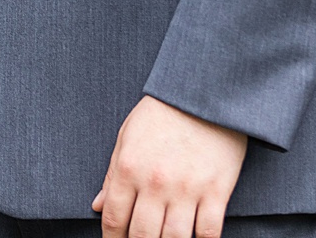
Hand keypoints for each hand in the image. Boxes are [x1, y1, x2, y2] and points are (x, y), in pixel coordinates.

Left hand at [93, 96, 248, 237]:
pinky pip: (208, 232)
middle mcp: (155, 183)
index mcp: (129, 168)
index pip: (114, 219)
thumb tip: (98, 206)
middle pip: (142, 236)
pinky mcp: (216, 191)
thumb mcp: (128, 136)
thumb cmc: (163, 112)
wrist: (205, 91)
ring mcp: (187, 189)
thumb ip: (112, 174)